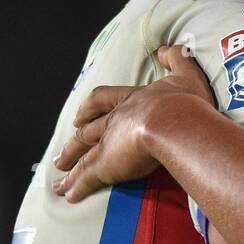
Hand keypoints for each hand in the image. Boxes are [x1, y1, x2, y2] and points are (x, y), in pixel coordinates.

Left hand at [53, 45, 214, 201]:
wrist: (175, 123)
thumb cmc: (184, 102)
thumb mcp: (186, 75)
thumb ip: (177, 59)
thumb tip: (166, 49)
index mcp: (132, 100)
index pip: (103, 100)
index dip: (90, 108)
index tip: (80, 115)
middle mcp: (116, 121)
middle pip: (87, 130)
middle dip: (75, 140)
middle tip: (63, 151)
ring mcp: (108, 143)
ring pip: (82, 154)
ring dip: (69, 162)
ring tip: (58, 173)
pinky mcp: (106, 164)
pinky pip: (87, 178)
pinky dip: (76, 186)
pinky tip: (68, 195)